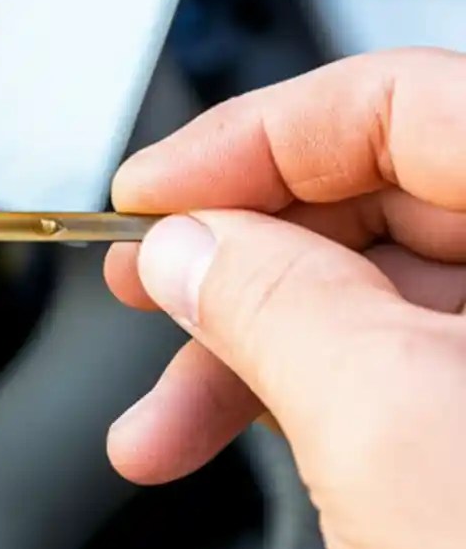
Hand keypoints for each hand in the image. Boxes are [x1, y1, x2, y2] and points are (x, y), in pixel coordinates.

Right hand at [102, 47, 465, 548]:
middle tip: (143, 287)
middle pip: (378, 202)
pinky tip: (216, 444)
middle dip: (237, 257)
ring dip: (243, 354)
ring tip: (158, 424)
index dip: (257, 136)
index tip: (152, 192)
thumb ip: (272, 300)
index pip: (406, 104)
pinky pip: (381, 373)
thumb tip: (186, 243)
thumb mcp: (389, 429)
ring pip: (368, 298)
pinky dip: (291, 404)